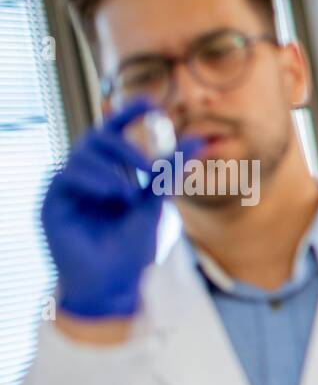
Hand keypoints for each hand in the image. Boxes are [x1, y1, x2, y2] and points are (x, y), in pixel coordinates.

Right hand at [41, 98, 199, 318]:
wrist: (113, 282)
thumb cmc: (132, 247)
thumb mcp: (155, 204)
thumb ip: (168, 172)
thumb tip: (199, 142)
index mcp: (112, 173)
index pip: (115, 132)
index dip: (129, 113)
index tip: (151, 102)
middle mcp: (88, 176)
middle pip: (98, 138)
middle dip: (124, 146)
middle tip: (146, 168)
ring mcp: (69, 187)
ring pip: (83, 153)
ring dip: (111, 168)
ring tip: (128, 194)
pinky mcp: (52, 201)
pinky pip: (66, 173)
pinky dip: (93, 179)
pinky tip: (112, 194)